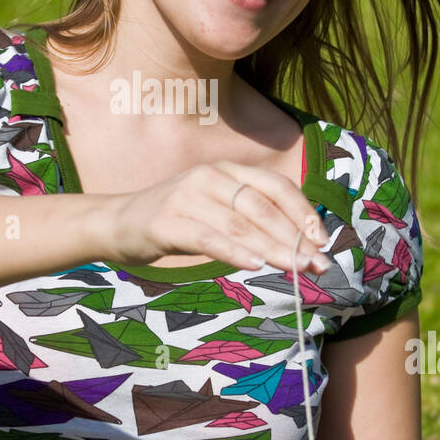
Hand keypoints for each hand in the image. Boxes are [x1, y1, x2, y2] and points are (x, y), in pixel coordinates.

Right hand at [107, 160, 331, 274]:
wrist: (117, 223)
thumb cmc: (175, 220)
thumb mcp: (215, 208)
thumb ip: (250, 217)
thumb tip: (300, 242)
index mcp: (226, 170)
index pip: (276, 187)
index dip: (303, 212)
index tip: (323, 240)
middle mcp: (208, 177)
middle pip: (262, 207)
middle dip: (294, 237)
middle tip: (317, 264)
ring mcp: (185, 197)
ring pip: (240, 224)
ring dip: (273, 248)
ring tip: (296, 269)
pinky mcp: (165, 222)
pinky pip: (207, 237)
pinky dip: (234, 251)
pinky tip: (254, 265)